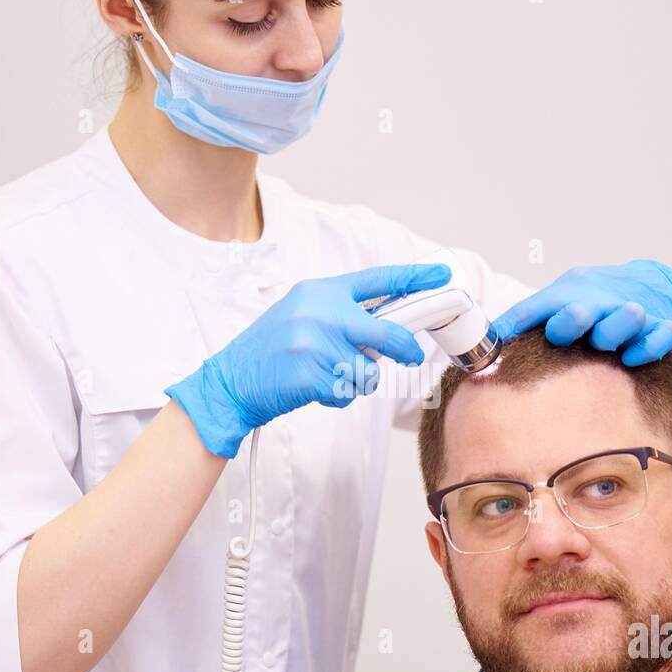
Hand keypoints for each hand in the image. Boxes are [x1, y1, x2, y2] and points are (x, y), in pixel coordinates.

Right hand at [166, 262, 451, 457]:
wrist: (230, 382)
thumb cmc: (270, 352)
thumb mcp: (302, 317)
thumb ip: (342, 315)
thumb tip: (388, 327)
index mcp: (319, 291)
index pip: (376, 280)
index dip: (412, 277)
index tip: (440, 274)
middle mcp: (319, 311)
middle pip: (386, 330)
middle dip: (404, 348)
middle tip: (410, 356)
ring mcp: (315, 342)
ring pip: (368, 369)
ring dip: (356, 381)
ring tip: (326, 376)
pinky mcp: (312, 374)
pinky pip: (348, 391)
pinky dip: (337, 397)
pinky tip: (313, 390)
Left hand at [491, 260, 671, 365]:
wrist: (656, 285)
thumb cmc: (599, 301)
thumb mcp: (566, 300)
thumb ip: (533, 322)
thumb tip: (488, 352)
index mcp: (570, 293)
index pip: (536, 308)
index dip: (513, 327)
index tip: (490, 352)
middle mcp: (600, 299)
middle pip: (581, 308)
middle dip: (570, 320)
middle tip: (558, 334)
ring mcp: (633, 311)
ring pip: (625, 318)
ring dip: (613, 332)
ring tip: (606, 345)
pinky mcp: (662, 325)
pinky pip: (658, 337)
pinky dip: (646, 348)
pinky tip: (633, 358)